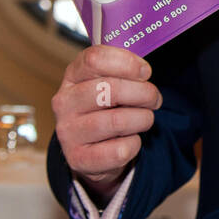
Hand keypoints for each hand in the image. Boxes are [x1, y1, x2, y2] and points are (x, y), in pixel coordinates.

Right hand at [52, 46, 161, 204]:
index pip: (95, 59)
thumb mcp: (108, 82)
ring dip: (143, 119)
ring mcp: (68, 132)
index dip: (127, 63)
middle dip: (144, 93)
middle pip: (111, 89)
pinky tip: (130, 140)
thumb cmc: (105, 108)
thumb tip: (143, 70)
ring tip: (145, 119)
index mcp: (72, 76)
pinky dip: (134, 144)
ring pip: (118, 121)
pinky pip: (120, 150)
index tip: (145, 72)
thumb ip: (122, 70)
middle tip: (154, 99)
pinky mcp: (78, 159)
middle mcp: (64, 102)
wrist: (92, 150)